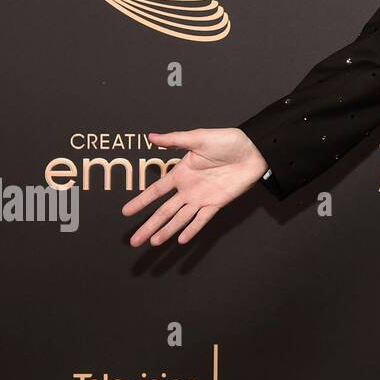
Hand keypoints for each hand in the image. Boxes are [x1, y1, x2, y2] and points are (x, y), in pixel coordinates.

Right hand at [122, 128, 268, 246]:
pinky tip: (180, 239)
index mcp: (181, 172)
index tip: (125, 212)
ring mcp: (202, 197)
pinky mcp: (217, 203)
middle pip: (164, 211)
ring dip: (166, 231)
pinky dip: (192, 229)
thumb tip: (151, 136)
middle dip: (149, 225)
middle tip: (134, 241)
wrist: (254, 150)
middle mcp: (188, 188)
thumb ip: (175, 140)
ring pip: (179, 218)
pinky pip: (202, 219)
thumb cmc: (228, 141)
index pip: (156, 191)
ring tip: (153, 243)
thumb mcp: (199, 138)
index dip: (140, 201)